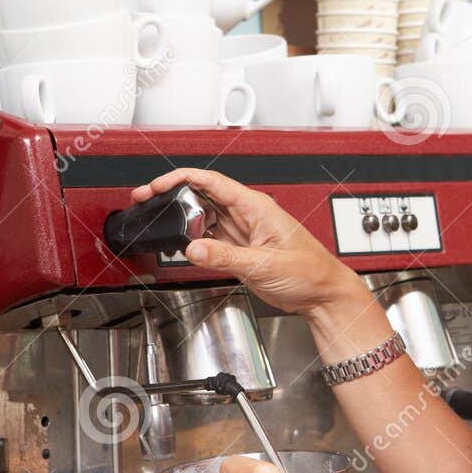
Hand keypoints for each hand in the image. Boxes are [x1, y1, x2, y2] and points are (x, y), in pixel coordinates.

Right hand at [129, 167, 362, 321]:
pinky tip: (184, 246)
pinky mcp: (242, 249)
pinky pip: (212, 238)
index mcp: (256, 206)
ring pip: (205, 216)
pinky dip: (195, 240)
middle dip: (174, 196)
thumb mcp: (265, 264)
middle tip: (147, 200)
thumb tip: (194, 248)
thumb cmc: (310, 272)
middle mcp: (248, 215)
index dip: (180, 178)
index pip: (211, 181)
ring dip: (183, 219)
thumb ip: (226, 256)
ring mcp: (244, 232)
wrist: (323, 294)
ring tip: (160, 222)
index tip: (157, 184)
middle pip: (203, 195)